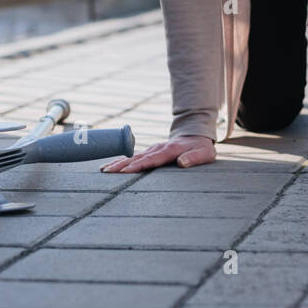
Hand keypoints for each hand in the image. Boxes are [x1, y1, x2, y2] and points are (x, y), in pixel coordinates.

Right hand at [100, 134, 215, 171]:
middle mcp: (158, 149)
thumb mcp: (204, 153)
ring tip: (103, 170)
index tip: (125, 172)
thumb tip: (182, 163)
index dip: (138, 166)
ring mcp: (152, 149)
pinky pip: (134, 157)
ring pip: (132, 157)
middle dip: (121, 165)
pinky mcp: (150, 152)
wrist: (195, 134)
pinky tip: (110, 166)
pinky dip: (121, 160)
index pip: (151, 159)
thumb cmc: (201, 147)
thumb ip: (194, 158)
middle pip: (137, 158)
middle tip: (106, 172)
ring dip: (118, 162)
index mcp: (169, 151)